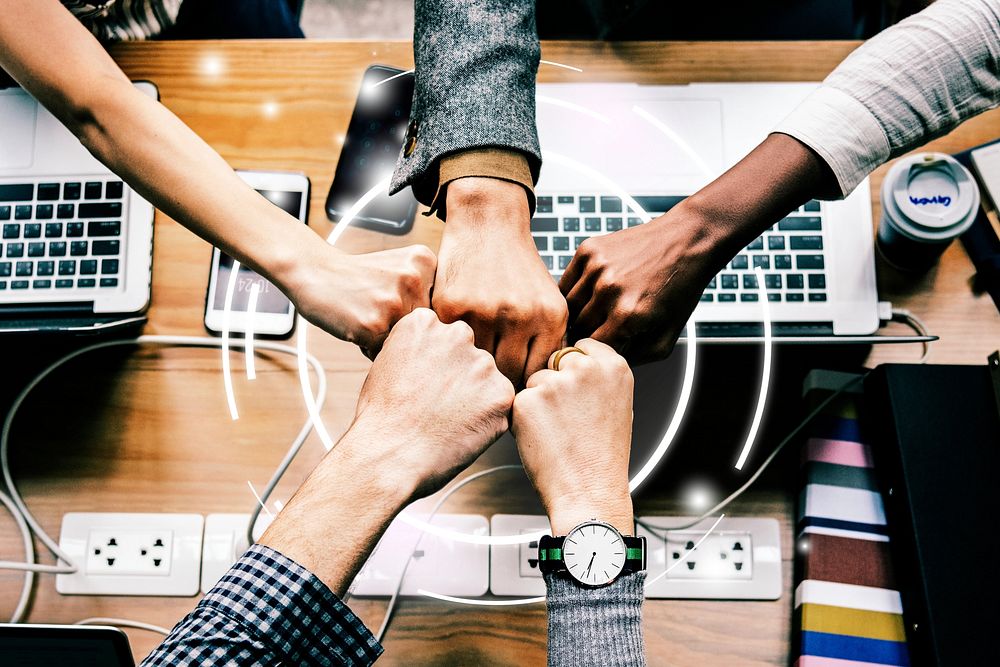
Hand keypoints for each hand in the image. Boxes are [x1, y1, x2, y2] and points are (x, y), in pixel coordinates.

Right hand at [260, 307, 512, 595]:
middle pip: (473, 353)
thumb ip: (412, 350)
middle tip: (439, 410)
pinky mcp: (499, 397)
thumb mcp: (384, 368)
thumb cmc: (373, 424)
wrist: (381, 462)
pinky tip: (461, 434)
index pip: (448, 331)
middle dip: (462, 380)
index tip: (433, 384)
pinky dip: (489, 423)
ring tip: (446, 425)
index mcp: (422, 322)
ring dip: (476, 402)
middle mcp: (455, 336)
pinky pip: (504, 407)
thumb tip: (423, 349)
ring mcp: (480, 365)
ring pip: (490, 380)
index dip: (442, 364)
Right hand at [283, 241, 435, 357]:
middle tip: (378, 309)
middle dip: (404, 327)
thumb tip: (454, 336)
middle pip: (426, 326)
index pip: (440, 307)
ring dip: (388, 339)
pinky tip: (357, 325)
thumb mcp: (401, 267)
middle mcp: (414, 279)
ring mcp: (394, 302)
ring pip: (407, 341)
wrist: (314, 272)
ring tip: (367, 317)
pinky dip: (370, 347)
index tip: (395, 299)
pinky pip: (384, 353)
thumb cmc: (359, 276)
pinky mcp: (374, 324)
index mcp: (426, 261)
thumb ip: (428, 291)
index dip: (417, 312)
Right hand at [432, 178, 567, 384]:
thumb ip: (547, 342)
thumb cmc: (518, 268)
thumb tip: (540, 389)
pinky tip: (453, 345)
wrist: (488, 223)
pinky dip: (452, 347)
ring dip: (472, 368)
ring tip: (469, 368)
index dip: (524, 386)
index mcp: (550, 317)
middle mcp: (520, 316)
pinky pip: (452, 344)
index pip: (537, 374)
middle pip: (508, 376)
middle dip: (498, 382)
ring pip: (477, 364)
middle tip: (488, 383)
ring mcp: (484, 311)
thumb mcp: (548, 300)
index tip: (513, 388)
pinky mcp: (452, 306)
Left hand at [511, 338, 633, 534]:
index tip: (577, 387)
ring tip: (558, 432)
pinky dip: (524, 419)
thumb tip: (576, 361)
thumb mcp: (618, 406)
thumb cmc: (603, 456)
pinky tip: (543, 439)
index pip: (581, 346)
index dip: (574, 368)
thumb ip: (599, 378)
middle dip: (555, 382)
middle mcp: (585, 369)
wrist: (589, 491)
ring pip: (535, 381)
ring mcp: (555, 383)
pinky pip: (519, 401)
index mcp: (613, 367)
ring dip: (538, 401)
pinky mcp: (528, 400)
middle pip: (555, 360)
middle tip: (568, 418)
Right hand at [558, 203, 720, 363]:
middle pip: (577, 328)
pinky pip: (567, 282)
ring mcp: (596, 268)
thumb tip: (605, 364)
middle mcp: (608, 290)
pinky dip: (574, 291)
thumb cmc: (679, 289)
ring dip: (578, 314)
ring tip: (597, 313)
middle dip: (587, 334)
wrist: (687, 241)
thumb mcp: (667, 337)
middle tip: (601, 331)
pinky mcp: (588, 250)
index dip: (595, 353)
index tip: (600, 351)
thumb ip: (635, 359)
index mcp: (627, 316)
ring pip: (567, 306)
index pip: (591, 349)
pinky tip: (592, 293)